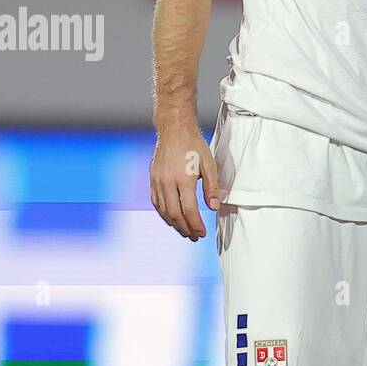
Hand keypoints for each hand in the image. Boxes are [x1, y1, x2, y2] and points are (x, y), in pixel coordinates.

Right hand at [150, 121, 219, 239]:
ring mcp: (157, 181)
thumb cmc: (193, 145)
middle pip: (174, 214)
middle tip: (194, 236)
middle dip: (185, 228)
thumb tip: (214, 207)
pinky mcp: (152, 179)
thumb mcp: (209, 164)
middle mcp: (167, 182)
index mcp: (183, 179)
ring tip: (185, 230)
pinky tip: (172, 217)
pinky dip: (164, 213)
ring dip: (174, 223)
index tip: (202, 233)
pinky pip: (156, 202)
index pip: (189, 209)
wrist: (173, 129)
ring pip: (163, 210)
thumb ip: (211, 187)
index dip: (195, 224)